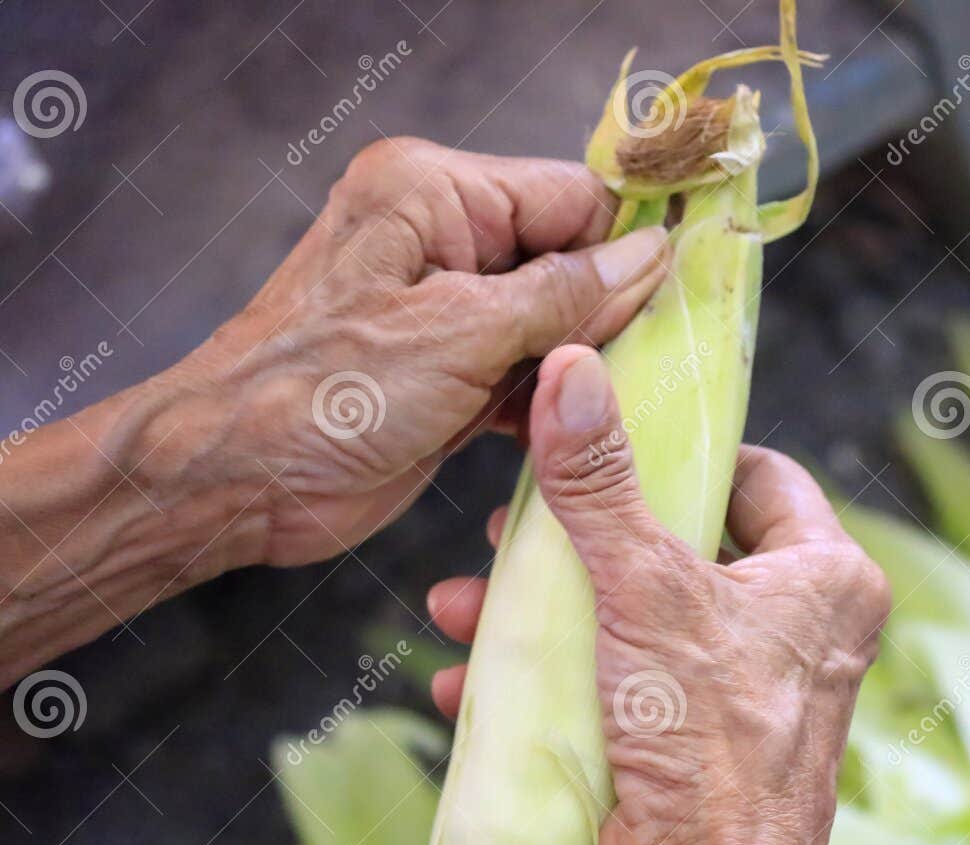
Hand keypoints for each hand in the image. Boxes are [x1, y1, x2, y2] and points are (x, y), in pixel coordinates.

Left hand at [179, 137, 669, 565]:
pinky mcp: (449, 369)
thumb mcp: (460, 335)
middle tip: (656, 364)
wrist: (238, 479)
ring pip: (555, 321)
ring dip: (584, 364)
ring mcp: (445, 307)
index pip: (569, 195)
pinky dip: (552, 399)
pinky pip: (527, 369)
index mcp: (433, 194)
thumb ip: (563, 296)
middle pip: (568, 258)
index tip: (683, 295)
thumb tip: (649, 258)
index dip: (627, 244)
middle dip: (610, 311)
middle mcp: (441, 238)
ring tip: (619, 404)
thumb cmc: (322, 394)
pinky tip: (577, 431)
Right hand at [427, 347, 890, 844]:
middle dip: (584, 545)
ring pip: (644, 622)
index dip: (683, 455)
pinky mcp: (708, 742)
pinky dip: (558, 681)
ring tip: (467, 605)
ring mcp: (757, 691)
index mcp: (829, 578)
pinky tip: (473, 680)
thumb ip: (602, 483)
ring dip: (550, 614)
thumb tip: (573, 370)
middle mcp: (807, 631)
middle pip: (686, 549)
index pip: (761, 475)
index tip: (610, 450)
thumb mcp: (646, 591)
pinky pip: (631, 688)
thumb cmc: (708, 741)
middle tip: (515, 533)